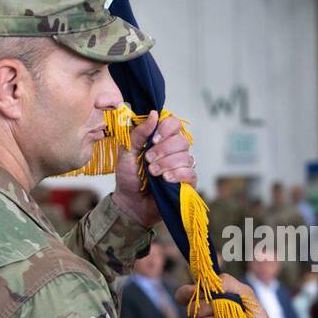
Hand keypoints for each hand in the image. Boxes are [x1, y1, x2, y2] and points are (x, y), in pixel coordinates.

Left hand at [112, 111, 197, 228]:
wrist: (130, 202)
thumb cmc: (129, 177)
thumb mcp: (127, 152)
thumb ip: (139, 133)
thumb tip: (153, 114)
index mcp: (161, 140)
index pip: (174, 123)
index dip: (166, 129)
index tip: (153, 140)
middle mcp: (174, 151)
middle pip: (181, 140)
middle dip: (163, 150)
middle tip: (148, 160)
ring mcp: (182, 166)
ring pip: (186, 156)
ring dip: (167, 163)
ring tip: (153, 173)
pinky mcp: (187, 182)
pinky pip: (191, 172)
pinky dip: (177, 174)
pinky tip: (165, 179)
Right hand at [175, 275, 287, 317]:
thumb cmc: (255, 317)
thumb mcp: (245, 293)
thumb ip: (227, 283)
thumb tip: (207, 282)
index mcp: (208, 304)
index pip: (185, 296)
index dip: (186, 293)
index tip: (193, 292)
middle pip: (192, 311)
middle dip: (211, 308)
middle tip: (229, 310)